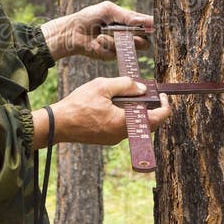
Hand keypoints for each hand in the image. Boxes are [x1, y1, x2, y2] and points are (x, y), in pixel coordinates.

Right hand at [32, 76, 170, 147]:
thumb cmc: (78, 105)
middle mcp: (122, 135)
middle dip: (149, 106)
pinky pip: (122, 126)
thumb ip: (125, 85)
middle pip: (146, 123)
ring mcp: (113, 138)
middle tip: (145, 91)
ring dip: (134, 110)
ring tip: (126, 94)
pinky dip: (124, 115)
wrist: (58, 124)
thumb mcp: (102, 86)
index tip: (164, 95)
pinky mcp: (106, 138)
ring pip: (133, 124)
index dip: (165, 106)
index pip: (157, 119)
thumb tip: (142, 88)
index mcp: (125, 123)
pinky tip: (114, 103)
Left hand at [40, 1, 152, 60]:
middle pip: (144, 43)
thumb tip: (149, 21)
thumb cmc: (88, 17)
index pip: (146, 25)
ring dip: (112, 42)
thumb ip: (128, 17)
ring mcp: (118, 48)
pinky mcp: (109, 56)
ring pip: (127, 50)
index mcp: (128, 21)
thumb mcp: (108, 11)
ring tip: (99, 36)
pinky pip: (112, 55)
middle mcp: (126, 36)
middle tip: (128, 35)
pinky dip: (102, 48)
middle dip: (136, 40)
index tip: (153, 27)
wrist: (71, 32)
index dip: (152, 27)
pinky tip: (94, 43)